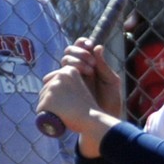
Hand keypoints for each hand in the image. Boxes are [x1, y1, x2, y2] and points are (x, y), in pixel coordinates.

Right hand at [38, 41, 122, 156]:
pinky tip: (72, 79)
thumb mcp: (111, 82)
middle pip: (69, 53)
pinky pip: (52, 78)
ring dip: (73, 63)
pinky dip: (60, 75)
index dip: (82, 43)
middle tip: (92, 63)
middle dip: (79, 54)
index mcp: (89, 65)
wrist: (104, 120)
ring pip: (62, 64)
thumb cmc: (110, 102)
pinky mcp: (60, 90)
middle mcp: (77, 70)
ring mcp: (68, 80)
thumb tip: (97, 47)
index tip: (89, 45)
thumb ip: (104, 66)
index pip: (80, 47)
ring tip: (88, 72)